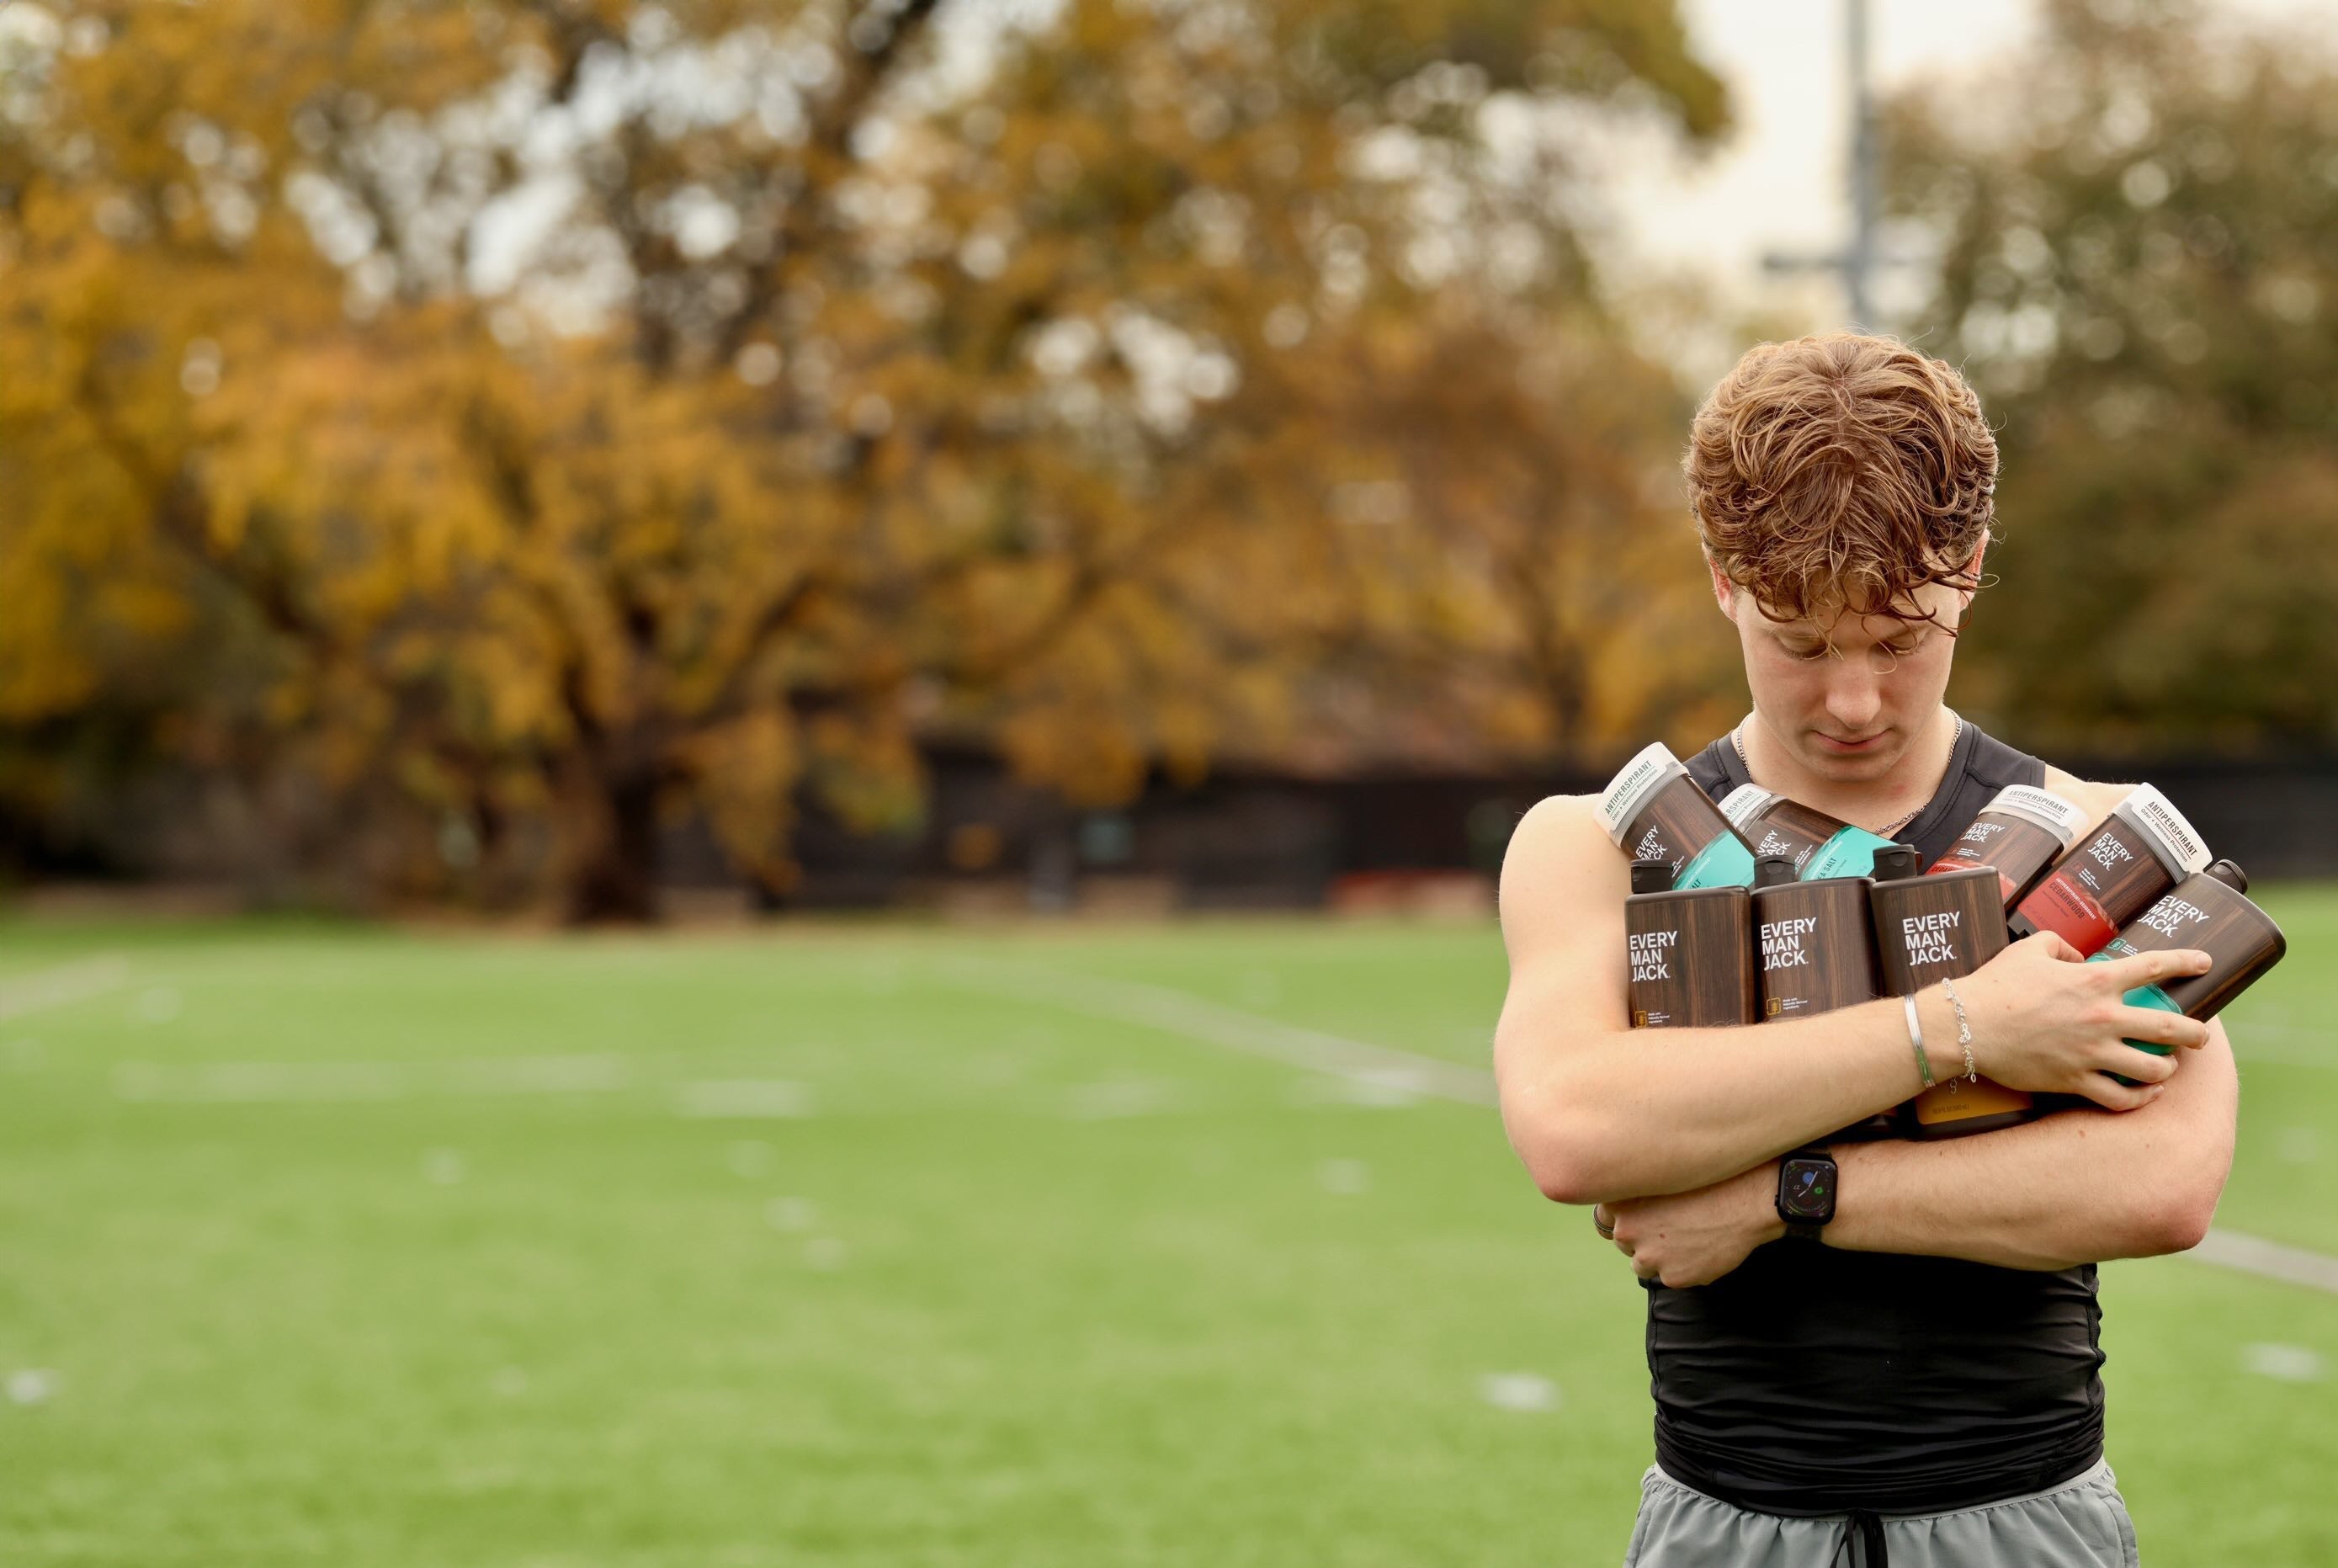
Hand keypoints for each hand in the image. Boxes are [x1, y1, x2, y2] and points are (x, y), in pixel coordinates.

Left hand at [1597, 1162, 1784, 1287]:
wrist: (1746, 1201)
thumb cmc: (1707, 1180)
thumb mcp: (1660, 1176)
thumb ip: (1636, 1192)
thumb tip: (1621, 1209)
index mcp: (1620, 1201)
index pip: (1603, 1217)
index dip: (1624, 1217)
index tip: (1640, 1214)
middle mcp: (1627, 1229)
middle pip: (1622, 1240)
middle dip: (1641, 1236)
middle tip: (1670, 1225)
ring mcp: (1648, 1255)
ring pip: (1642, 1263)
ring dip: (1658, 1256)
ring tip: (1687, 1238)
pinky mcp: (1672, 1277)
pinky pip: (1669, 1276)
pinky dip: (1682, 1268)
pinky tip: (1701, 1249)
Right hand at [1952, 933, 2213, 1110]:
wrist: (1966, 1026)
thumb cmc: (1996, 985)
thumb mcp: (2030, 950)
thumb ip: (2062, 945)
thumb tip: (2079, 955)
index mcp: (2095, 981)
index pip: (2155, 967)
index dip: (2187, 962)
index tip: (2206, 962)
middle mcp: (2103, 1018)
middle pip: (2170, 1027)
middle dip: (2196, 1034)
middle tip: (2202, 1036)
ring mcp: (2091, 1053)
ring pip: (2152, 1069)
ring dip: (2169, 1069)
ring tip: (2169, 1067)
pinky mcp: (2075, 1081)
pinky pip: (2121, 1098)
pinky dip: (2140, 1098)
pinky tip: (2146, 1094)